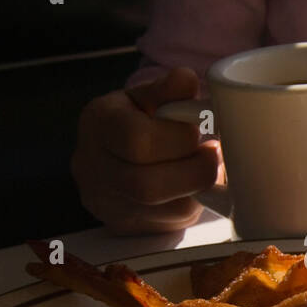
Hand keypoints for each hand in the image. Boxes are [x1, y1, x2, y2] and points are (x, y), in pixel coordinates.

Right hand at [71, 66, 222, 233]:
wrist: (112, 153)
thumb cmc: (136, 118)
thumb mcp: (148, 95)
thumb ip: (169, 89)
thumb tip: (186, 80)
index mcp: (98, 124)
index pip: (137, 140)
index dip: (179, 139)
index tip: (199, 131)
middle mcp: (92, 168)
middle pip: (147, 185)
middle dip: (195, 171)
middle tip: (213, 155)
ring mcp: (105, 203)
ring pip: (166, 210)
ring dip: (200, 190)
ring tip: (206, 167)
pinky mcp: (124, 226)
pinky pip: (170, 224)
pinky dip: (193, 205)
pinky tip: (194, 186)